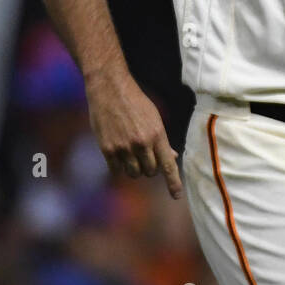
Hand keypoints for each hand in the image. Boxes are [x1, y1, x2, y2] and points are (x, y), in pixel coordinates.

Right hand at [84, 68, 182, 198]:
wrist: (110, 88)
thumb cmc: (135, 102)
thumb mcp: (154, 118)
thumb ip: (162, 140)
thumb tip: (173, 157)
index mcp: (157, 135)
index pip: (168, 165)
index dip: (173, 183)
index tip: (176, 196)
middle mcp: (141, 144)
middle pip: (150, 172)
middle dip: (149, 168)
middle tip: (144, 154)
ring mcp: (123, 147)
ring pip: (133, 173)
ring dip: (134, 168)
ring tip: (131, 153)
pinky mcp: (107, 149)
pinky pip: (116, 170)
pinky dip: (119, 166)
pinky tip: (118, 152)